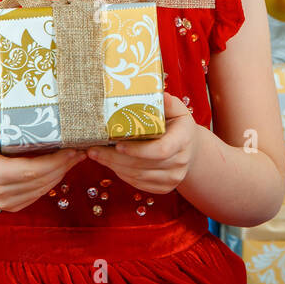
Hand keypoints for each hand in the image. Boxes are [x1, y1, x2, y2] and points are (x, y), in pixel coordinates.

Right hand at [0, 109, 85, 211]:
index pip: (31, 170)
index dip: (54, 161)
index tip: (71, 148)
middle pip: (41, 181)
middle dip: (64, 165)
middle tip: (81, 149)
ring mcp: (6, 203)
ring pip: (43, 189)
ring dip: (62, 172)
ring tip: (77, 156)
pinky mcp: (12, 207)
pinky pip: (39, 194)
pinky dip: (53, 180)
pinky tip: (63, 166)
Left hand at [84, 93, 199, 194]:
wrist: (191, 150)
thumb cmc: (179, 126)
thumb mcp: (177, 110)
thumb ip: (168, 103)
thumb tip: (161, 95)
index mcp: (183, 140)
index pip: (160, 150)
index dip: (137, 150)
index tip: (116, 144)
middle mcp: (180, 162)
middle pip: (143, 165)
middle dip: (114, 158)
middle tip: (93, 149)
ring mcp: (173, 178)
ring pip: (137, 176)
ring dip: (113, 166)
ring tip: (96, 154)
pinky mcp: (163, 188)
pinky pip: (137, 183)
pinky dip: (121, 174)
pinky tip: (110, 163)